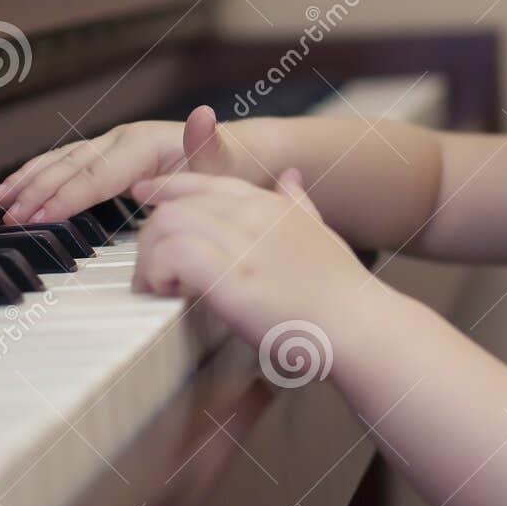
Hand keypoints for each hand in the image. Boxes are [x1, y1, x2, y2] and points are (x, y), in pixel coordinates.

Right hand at [0, 105, 245, 224]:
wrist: (241, 157)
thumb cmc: (232, 167)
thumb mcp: (227, 162)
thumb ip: (209, 147)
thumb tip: (202, 116)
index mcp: (145, 143)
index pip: (97, 176)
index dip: (65, 197)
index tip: (37, 217)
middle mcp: (124, 139)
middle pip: (71, 167)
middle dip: (36, 191)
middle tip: (8, 218)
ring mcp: (114, 146)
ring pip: (62, 162)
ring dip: (29, 181)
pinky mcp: (110, 157)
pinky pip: (67, 166)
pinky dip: (39, 177)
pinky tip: (17, 192)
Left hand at [128, 166, 368, 375]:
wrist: (361, 328)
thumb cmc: (342, 294)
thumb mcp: (321, 235)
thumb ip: (299, 205)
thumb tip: (290, 177)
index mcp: (270, 204)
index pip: (204, 181)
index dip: (168, 187)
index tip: (145, 196)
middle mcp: (254, 214)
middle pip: (174, 205)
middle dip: (152, 237)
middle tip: (152, 272)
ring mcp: (243, 243)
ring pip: (165, 226)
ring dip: (150, 259)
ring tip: (158, 288)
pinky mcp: (232, 277)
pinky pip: (171, 255)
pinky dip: (158, 274)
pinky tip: (168, 295)